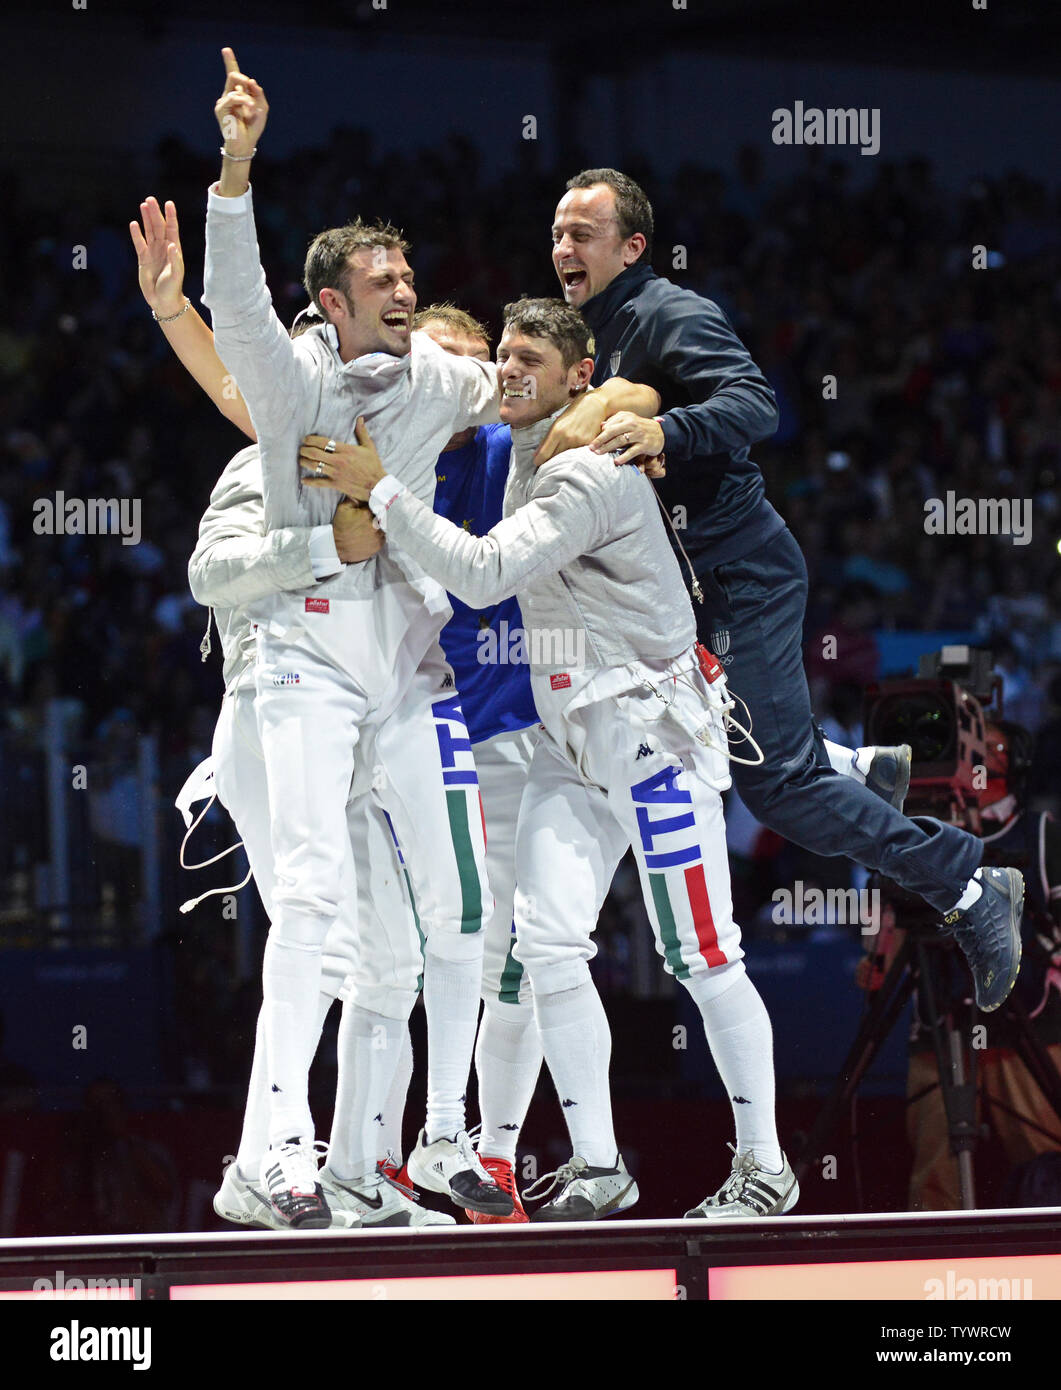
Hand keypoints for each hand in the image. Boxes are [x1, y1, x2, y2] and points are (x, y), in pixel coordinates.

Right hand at [129, 197, 184, 315]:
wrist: (163, 301)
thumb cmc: (172, 288)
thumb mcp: (176, 274)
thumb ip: (174, 259)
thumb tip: (171, 245)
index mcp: (174, 250)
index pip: (172, 229)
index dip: (171, 216)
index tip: (169, 203)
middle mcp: (163, 248)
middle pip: (159, 226)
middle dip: (155, 213)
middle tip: (150, 199)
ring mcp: (153, 252)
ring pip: (149, 231)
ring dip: (146, 219)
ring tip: (143, 205)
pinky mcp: (143, 258)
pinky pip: (139, 243)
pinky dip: (136, 234)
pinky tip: (133, 223)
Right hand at [215, 47, 268, 156]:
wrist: (245, 144)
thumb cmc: (253, 128)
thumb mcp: (262, 108)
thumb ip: (258, 93)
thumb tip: (251, 81)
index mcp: (238, 94)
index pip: (233, 75)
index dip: (230, 62)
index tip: (226, 50)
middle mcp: (229, 96)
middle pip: (233, 75)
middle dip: (243, 78)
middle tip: (250, 88)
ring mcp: (223, 102)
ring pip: (235, 86)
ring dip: (248, 97)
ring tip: (253, 110)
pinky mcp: (220, 109)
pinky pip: (233, 97)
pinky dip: (244, 101)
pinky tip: (250, 109)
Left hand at [300, 419, 385, 501]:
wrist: (377, 486)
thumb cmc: (374, 466)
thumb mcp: (369, 447)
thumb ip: (362, 432)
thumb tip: (360, 418)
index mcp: (345, 450)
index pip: (323, 442)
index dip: (311, 440)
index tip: (306, 439)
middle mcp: (338, 461)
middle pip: (315, 453)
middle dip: (305, 450)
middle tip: (302, 449)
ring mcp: (336, 473)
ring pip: (314, 466)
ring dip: (305, 462)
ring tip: (301, 460)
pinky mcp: (336, 484)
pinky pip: (319, 482)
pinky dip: (310, 481)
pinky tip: (303, 480)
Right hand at [332, 499, 382, 563]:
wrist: (337, 547)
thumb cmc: (340, 527)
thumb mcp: (342, 509)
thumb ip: (354, 499)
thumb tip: (361, 493)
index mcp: (366, 513)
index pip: (375, 506)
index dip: (370, 508)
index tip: (365, 512)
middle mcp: (374, 524)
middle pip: (379, 517)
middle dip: (374, 517)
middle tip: (365, 522)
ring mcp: (377, 535)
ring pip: (382, 527)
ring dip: (377, 527)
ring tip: (367, 529)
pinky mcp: (378, 545)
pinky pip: (383, 537)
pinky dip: (378, 536)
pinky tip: (369, 536)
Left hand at [533, 392, 607, 466]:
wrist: (596, 405)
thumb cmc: (575, 411)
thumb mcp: (558, 422)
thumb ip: (547, 439)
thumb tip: (537, 455)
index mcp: (556, 432)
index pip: (543, 456)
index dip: (539, 462)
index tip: (538, 463)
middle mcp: (567, 439)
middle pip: (554, 460)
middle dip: (550, 462)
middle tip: (548, 462)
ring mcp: (579, 443)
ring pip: (566, 461)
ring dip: (562, 461)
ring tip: (562, 457)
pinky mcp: (589, 445)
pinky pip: (578, 457)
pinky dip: (575, 458)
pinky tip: (574, 454)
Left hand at [590, 411, 665, 464]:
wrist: (661, 432)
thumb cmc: (640, 427)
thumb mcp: (629, 420)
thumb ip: (615, 422)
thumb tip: (601, 426)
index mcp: (626, 417)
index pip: (610, 426)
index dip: (599, 435)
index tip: (590, 443)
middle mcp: (632, 424)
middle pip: (612, 432)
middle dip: (600, 440)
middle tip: (591, 448)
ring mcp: (639, 435)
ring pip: (620, 441)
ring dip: (608, 448)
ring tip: (599, 454)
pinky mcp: (645, 445)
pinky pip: (632, 451)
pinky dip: (624, 456)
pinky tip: (616, 461)